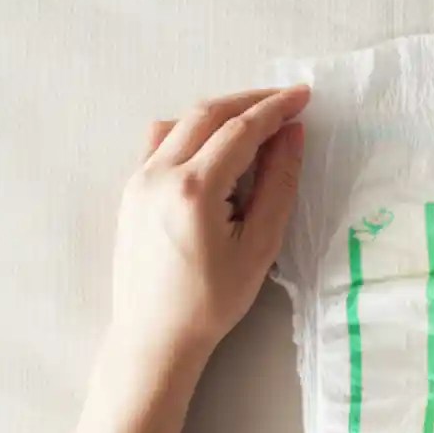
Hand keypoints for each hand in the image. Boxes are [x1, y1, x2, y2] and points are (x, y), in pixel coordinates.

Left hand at [110, 86, 309, 356]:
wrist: (154, 335)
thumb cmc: (212, 301)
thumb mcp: (259, 246)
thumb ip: (278, 185)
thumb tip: (291, 135)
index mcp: (194, 189)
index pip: (241, 129)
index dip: (275, 108)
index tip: (303, 96)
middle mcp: (159, 174)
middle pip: (207, 113)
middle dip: (249, 101)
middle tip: (285, 100)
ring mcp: (138, 179)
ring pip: (179, 122)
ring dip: (218, 112)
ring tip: (252, 122)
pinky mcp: (130, 190)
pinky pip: (159, 141)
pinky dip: (190, 130)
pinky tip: (212, 147)